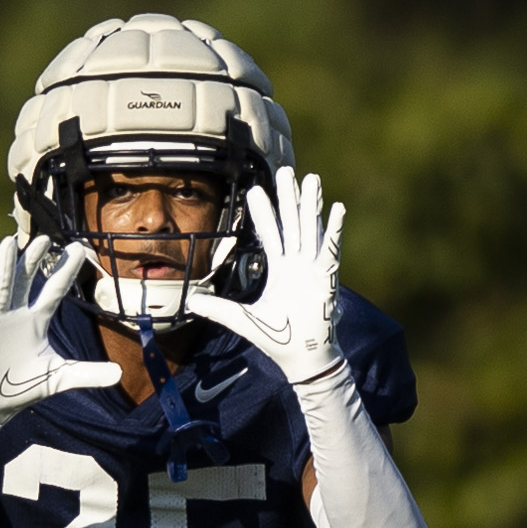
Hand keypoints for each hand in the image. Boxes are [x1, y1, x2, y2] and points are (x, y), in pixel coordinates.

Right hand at [0, 234, 122, 432]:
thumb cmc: (23, 386)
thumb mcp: (61, 377)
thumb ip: (89, 373)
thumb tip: (120, 373)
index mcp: (37, 321)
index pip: (53, 289)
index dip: (65, 270)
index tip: (77, 247)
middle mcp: (16, 315)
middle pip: (25, 280)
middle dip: (34, 259)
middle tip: (45, 239)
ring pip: (2, 288)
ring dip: (5, 266)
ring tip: (9, 242)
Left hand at [186, 166, 343, 382]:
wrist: (301, 357)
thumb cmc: (278, 337)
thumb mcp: (241, 319)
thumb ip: (218, 308)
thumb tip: (189, 303)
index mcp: (281, 269)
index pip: (270, 233)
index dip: (263, 212)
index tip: (256, 190)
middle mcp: (298, 263)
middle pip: (292, 223)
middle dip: (288, 197)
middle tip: (286, 170)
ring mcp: (313, 268)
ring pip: (310, 228)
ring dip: (310, 204)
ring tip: (310, 178)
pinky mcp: (326, 277)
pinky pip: (330, 248)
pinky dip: (334, 228)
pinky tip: (337, 208)